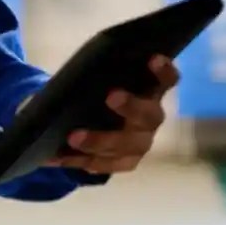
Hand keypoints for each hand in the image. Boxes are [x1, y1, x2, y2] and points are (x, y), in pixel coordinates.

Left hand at [45, 54, 180, 173]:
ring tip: (72, 137)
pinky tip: (59, 157)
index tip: (154, 59)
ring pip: (125, 146)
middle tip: (111, 96)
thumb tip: (74, 75)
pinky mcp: (126, 162)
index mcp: (150, 91)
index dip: (164, 71)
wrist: (100, 120)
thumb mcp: (103, 80)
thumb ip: (98, 75)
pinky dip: (80, 160)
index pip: (167, 80)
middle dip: (132, 106)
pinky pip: (105, 165)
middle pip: (149, 116)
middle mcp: (151, 118)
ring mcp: (140, 143)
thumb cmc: (104, 91)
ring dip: (98, 141)